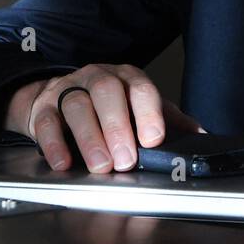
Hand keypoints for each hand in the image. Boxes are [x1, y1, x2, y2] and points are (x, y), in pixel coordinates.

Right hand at [4, 64, 205, 173]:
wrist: (56, 96)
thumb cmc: (106, 106)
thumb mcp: (138, 108)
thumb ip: (168, 119)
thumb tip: (200, 135)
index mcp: (126, 78)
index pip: (141, 88)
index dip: (148, 112)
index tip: (154, 138)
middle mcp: (97, 78)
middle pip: (107, 92)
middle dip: (118, 127)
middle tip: (125, 160)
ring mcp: (68, 89)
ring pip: (77, 106)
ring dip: (90, 138)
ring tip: (100, 166)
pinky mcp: (42, 107)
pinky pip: (46, 122)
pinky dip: (54, 144)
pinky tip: (63, 163)